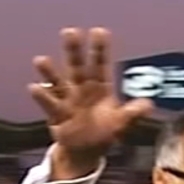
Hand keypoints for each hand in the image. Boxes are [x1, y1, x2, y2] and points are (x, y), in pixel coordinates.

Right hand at [28, 28, 153, 176]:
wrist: (85, 152)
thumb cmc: (103, 133)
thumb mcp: (121, 124)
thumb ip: (132, 113)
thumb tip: (149, 104)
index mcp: (100, 88)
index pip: (100, 65)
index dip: (100, 50)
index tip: (99, 31)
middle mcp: (82, 90)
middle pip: (77, 67)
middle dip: (74, 51)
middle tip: (69, 32)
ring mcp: (67, 100)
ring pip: (58, 82)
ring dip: (50, 72)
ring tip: (41, 61)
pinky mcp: (56, 114)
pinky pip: (49, 104)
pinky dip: (42, 96)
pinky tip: (35, 87)